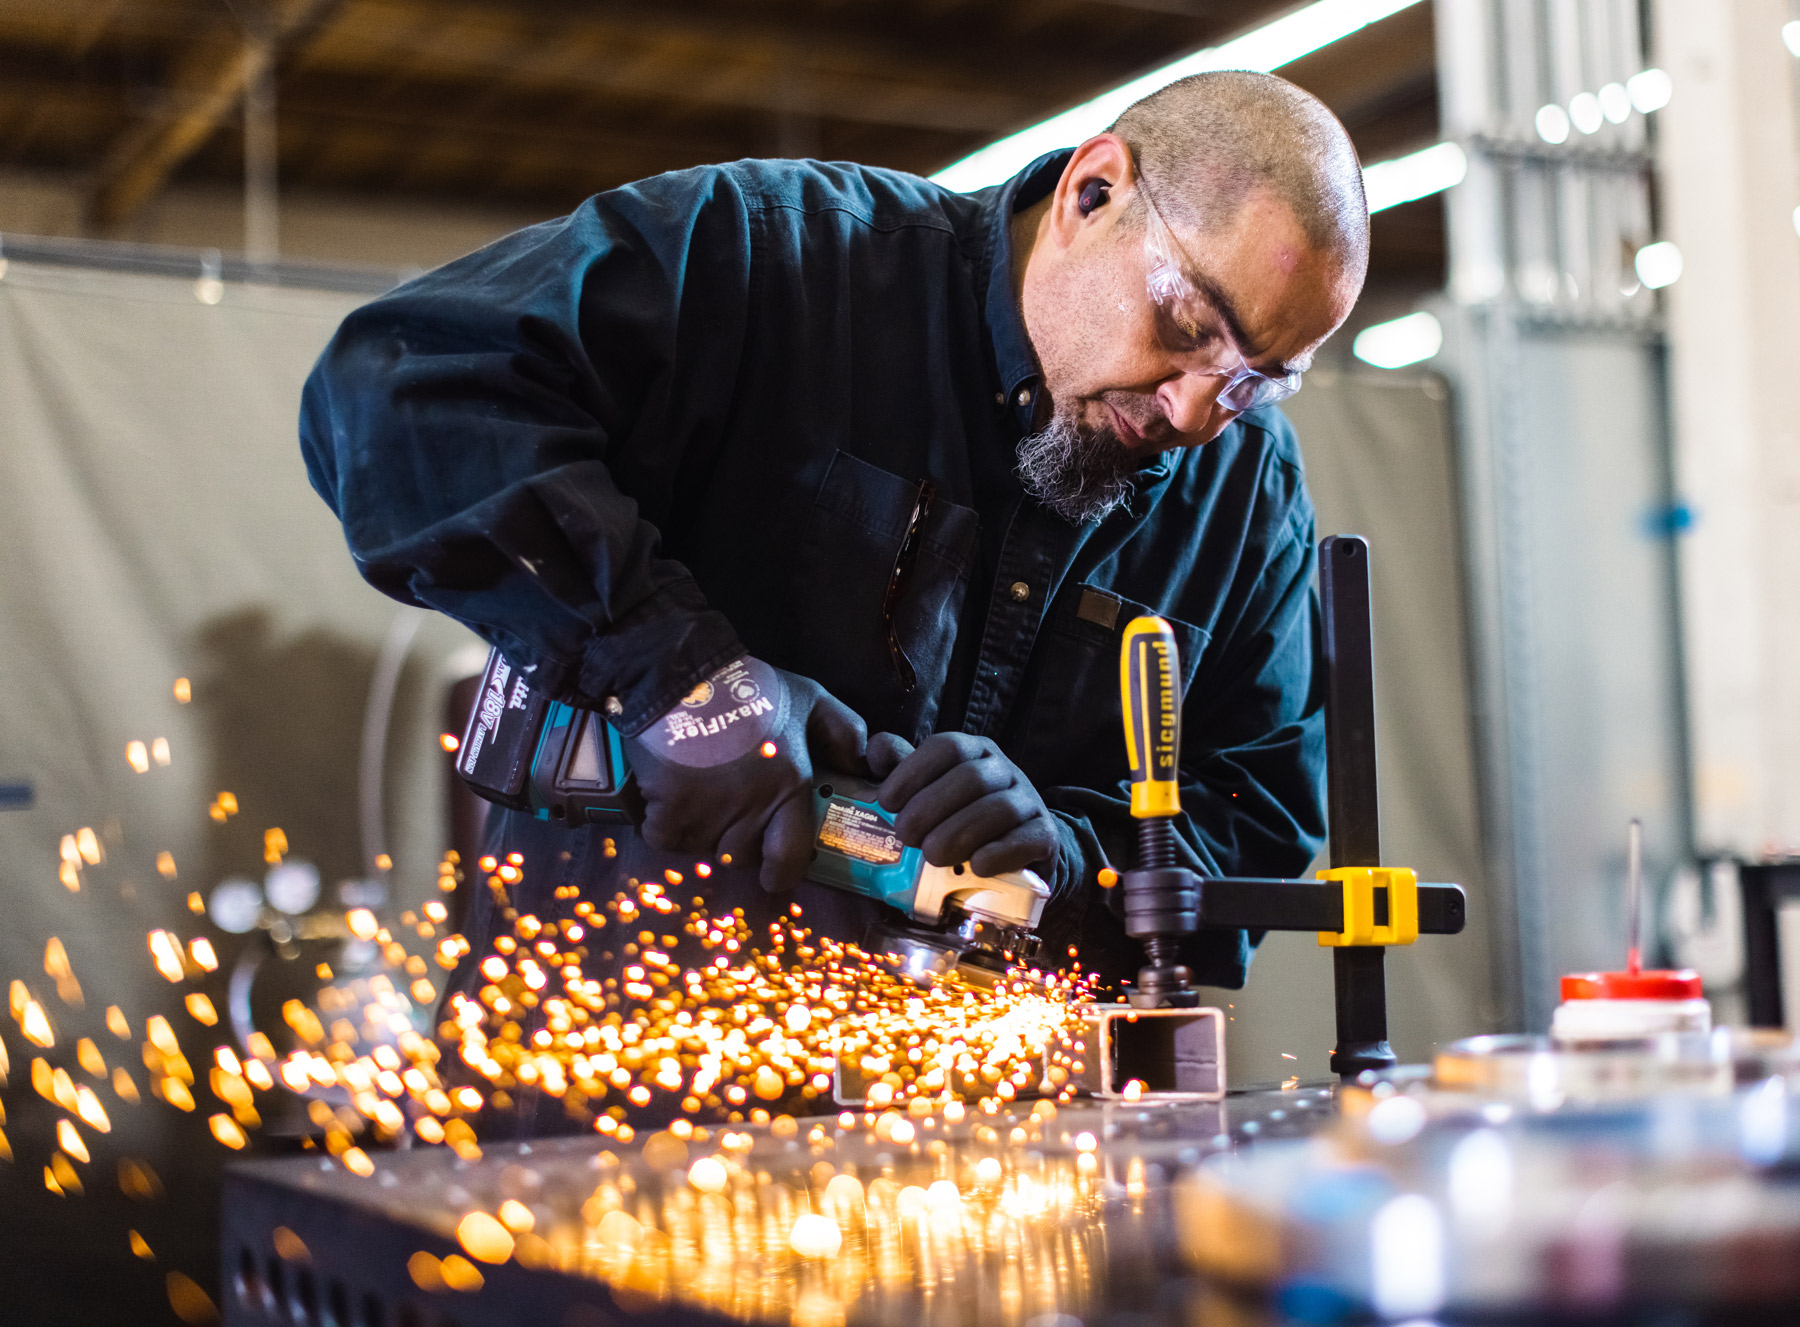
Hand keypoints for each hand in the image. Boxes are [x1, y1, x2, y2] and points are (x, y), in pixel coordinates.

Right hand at [627, 660, 865, 892]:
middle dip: (738, 844)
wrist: (682, 674)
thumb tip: (863, 765)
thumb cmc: (750, 687)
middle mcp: (750, 808)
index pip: (789, 858)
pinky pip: (666, 839)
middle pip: (742, 855)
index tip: (773, 872)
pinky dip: (666, 827)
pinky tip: (670, 800)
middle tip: (732, 818)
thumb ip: (844, 730)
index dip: (781, 873)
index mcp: (788, 787)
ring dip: (703, 835)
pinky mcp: (667, 809)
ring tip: (702, 804)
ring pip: (705, 850)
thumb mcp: (810, 698)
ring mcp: (707, 813)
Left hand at [868, 732, 1059, 878]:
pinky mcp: (1046, 834)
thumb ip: (900, 769)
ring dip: (959, 833)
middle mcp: (1003, 769)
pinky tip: (974, 866)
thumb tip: (876, 750)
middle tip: (905, 836)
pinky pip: (1026, 839)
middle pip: (969, 778)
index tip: (886, 801)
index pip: (946, 747)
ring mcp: (1029, 800)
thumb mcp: (929, 790)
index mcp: (973, 751)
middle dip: (930, 808)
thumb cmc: (962, 817)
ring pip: (998, 808)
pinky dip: (998, 853)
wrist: (1018, 849)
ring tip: (931, 856)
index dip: (913, 771)